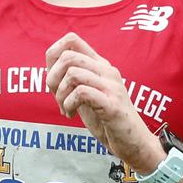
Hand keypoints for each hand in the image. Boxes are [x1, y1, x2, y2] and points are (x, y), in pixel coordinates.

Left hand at [44, 32, 155, 169]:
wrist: (133, 143)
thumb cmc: (108, 121)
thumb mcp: (87, 97)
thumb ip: (72, 82)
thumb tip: (49, 71)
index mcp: (101, 66)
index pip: (72, 39)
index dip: (53, 54)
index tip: (53, 79)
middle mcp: (107, 71)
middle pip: (68, 56)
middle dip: (52, 78)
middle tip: (56, 97)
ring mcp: (111, 87)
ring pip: (73, 73)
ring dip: (60, 94)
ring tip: (65, 108)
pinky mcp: (112, 104)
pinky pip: (81, 92)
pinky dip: (69, 104)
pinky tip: (71, 114)